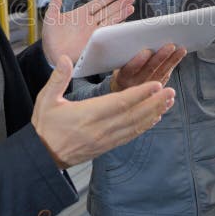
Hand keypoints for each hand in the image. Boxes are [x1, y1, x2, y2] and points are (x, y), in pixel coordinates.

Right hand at [31, 55, 175, 168]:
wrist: (43, 157)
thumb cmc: (45, 127)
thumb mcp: (46, 99)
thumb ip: (58, 78)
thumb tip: (66, 58)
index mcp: (87, 115)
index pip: (120, 103)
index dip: (140, 94)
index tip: (155, 85)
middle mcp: (100, 128)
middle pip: (133, 115)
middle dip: (154, 103)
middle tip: (171, 92)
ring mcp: (106, 139)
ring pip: (135, 126)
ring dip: (153, 113)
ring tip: (168, 102)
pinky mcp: (107, 146)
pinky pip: (130, 135)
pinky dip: (144, 126)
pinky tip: (154, 118)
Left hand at [42, 0, 133, 63]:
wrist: (51, 54)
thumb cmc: (50, 36)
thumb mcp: (52, 16)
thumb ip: (56, 0)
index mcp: (81, 14)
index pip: (98, 3)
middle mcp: (90, 22)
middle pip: (108, 10)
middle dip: (120, 4)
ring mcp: (93, 32)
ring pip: (110, 20)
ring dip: (121, 14)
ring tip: (131, 7)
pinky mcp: (94, 42)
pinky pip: (108, 34)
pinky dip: (116, 29)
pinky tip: (125, 24)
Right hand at [110, 44, 187, 92]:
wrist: (125, 97)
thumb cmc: (121, 73)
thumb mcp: (115, 64)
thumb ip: (120, 49)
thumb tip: (124, 27)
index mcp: (122, 78)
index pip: (129, 70)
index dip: (138, 61)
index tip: (146, 51)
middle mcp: (135, 85)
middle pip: (148, 70)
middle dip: (161, 57)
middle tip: (170, 46)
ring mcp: (147, 88)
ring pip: (161, 73)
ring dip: (172, 60)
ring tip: (180, 49)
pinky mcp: (157, 89)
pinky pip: (166, 76)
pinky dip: (173, 65)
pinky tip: (179, 55)